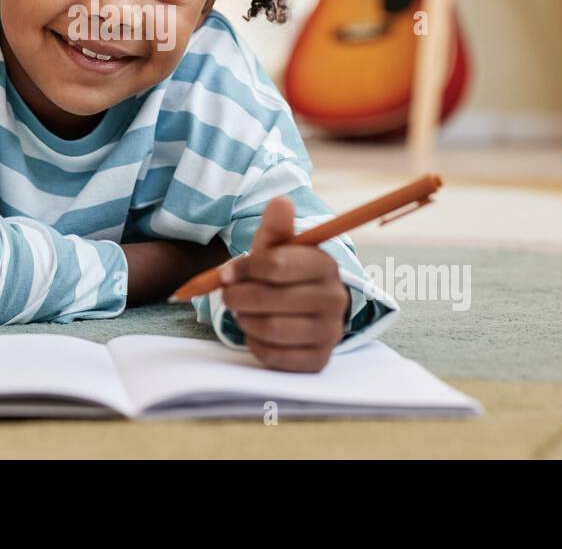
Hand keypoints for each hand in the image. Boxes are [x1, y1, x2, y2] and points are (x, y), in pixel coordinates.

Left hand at [219, 196, 349, 372]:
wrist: (303, 308)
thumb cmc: (283, 272)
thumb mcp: (277, 248)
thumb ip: (276, 227)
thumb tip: (281, 201)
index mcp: (324, 264)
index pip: (275, 265)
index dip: (243, 269)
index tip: (226, 273)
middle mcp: (334, 298)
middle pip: (269, 299)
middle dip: (238, 297)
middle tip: (230, 295)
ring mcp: (330, 332)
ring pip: (271, 329)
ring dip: (245, 320)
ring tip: (242, 312)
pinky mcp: (320, 360)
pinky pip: (276, 357)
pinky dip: (255, 344)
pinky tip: (255, 332)